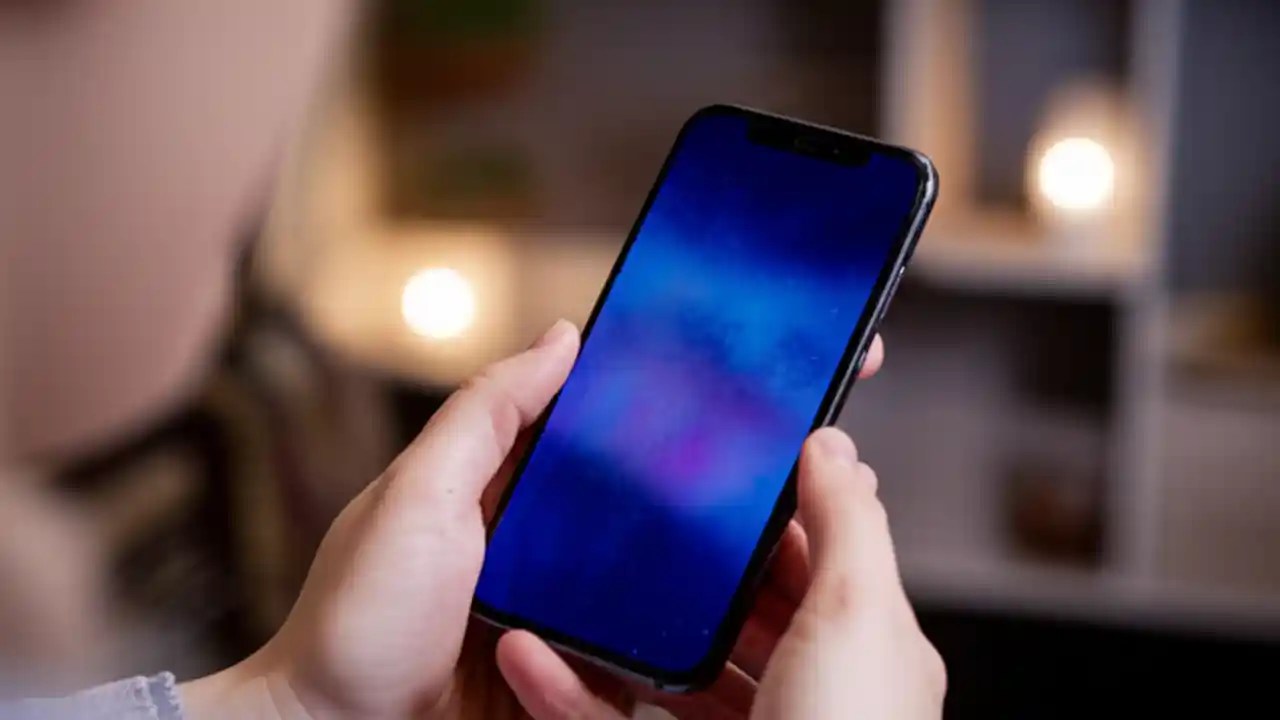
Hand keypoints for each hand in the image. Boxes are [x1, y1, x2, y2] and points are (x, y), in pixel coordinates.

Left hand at [180, 326, 888, 718]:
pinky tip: (577, 670)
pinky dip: (617, 678)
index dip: (665, 404)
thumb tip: (564, 337)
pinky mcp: (574, 683)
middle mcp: (548, 550)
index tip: (733, 380)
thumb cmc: (354, 617)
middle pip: (646, 514)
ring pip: (653, 598)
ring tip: (735, 576)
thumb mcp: (417, 495)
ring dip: (684, 596)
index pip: (605, 432)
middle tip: (767, 485)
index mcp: (515, 489)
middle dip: (704, 505)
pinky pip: (629, 675)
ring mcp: (564, 620)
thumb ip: (486, 414)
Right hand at [491, 343, 895, 719]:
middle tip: (621, 517)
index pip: (806, 553)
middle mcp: (798, 681)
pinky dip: (565, 689)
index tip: (710, 470)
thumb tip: (831, 444)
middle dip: (674, 568)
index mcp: (852, 639)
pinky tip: (533, 656)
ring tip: (561, 580)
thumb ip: (846, 527)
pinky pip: (609, 718)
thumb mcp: (858, 617)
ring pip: (656, 661)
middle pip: (724, 606)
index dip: (760, 508)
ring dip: (604, 624)